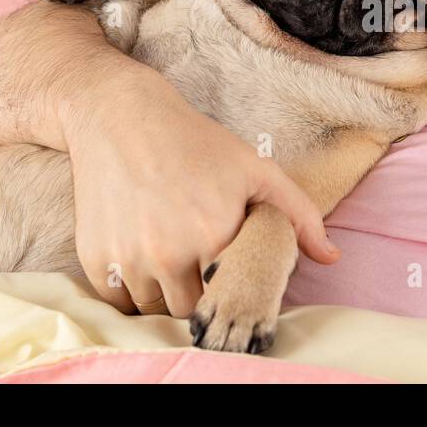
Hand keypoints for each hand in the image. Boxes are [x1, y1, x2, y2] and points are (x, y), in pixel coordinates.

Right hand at [61, 67, 339, 316]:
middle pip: (192, 310)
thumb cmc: (195, 142)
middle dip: (199, 291)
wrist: (120, 117)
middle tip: (198, 261)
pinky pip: (117, 300)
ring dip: (164, 292)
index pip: (233, 294)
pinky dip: (129, 289)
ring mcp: (128, 258)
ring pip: (154, 308)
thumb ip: (298, 216)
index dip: (234, 284)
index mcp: (214, 236)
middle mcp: (169, 255)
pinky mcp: (95, 257)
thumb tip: (331, 258)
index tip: (230, 268)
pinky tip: (141, 256)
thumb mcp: (256, 169)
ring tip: (170, 253)